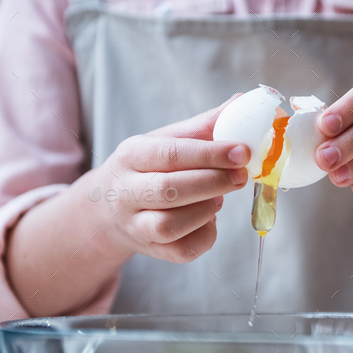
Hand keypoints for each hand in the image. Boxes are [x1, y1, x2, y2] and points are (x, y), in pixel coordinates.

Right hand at [93, 102, 249, 263]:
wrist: (110, 208)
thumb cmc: (148, 168)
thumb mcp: (166, 140)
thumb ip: (203, 125)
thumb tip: (242, 101)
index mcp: (131, 155)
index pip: (170, 154)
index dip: (209, 154)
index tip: (242, 152)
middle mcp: (126, 192)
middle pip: (168, 190)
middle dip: (212, 182)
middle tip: (241, 176)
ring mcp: (134, 225)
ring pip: (169, 226)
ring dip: (205, 211)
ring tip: (219, 198)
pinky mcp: (150, 250)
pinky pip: (181, 251)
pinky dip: (205, 236)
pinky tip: (210, 220)